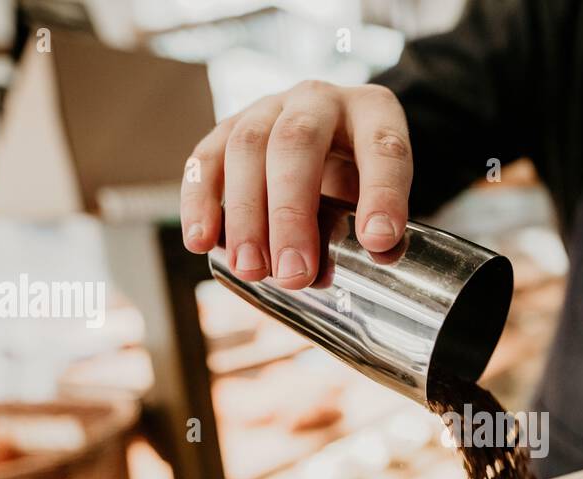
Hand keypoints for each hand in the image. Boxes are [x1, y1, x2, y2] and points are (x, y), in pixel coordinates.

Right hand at [180, 80, 412, 289]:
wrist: (329, 140)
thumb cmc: (359, 175)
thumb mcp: (381, 195)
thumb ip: (381, 227)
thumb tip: (376, 252)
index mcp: (372, 111)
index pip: (382, 148)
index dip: (382, 195)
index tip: (378, 242)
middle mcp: (318, 100)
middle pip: (297, 144)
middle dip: (292, 214)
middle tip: (293, 273)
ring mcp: (269, 108)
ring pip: (246, 148)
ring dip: (246, 216)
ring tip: (251, 269)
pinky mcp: (229, 128)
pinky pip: (207, 158)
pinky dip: (200, 201)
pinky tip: (201, 242)